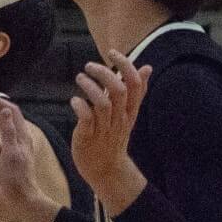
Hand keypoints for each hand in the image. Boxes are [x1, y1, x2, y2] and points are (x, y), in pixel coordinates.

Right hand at [0, 98, 60, 221]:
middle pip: (8, 117)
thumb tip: (5, 110)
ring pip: (4, 129)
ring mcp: (17, 149)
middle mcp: (21, 140)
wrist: (23, 198)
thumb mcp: (10, 151)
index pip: (11, 111)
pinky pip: (1, 144)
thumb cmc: (16, 176)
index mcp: (22, 136)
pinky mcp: (11, 159)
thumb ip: (8, 131)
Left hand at [69, 53, 150, 213]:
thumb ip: (135, 90)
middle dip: (104, 73)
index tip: (112, 52)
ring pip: (103, 104)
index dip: (125, 65)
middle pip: (119, 91)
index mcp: (129, 111)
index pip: (135, 85)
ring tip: (80, 78)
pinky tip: (74, 100)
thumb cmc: (113, 135)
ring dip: (90, 87)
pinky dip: (80, 106)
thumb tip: (147, 67)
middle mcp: (119, 119)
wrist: (106, 170)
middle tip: (89, 66)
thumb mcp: (128, 113)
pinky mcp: (88, 137)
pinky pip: (86, 120)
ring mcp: (104, 128)